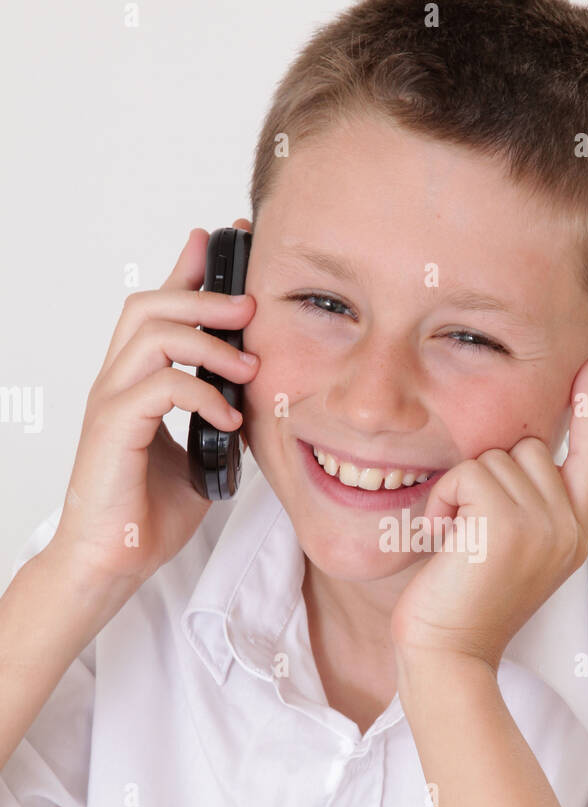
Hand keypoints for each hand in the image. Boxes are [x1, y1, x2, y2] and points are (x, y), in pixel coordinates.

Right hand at [49, 218, 258, 591]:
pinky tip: (229, 417)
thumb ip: (220, 419)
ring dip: (208, 340)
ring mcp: (110, 402)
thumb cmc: (148, 512)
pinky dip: (202, 394)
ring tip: (249, 362)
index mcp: (135, 380)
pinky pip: (159, 388)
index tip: (234, 245)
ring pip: (152, 334)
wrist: (111, 561)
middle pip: (150, 305)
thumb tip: (257, 399)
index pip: (159, 308)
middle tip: (252, 303)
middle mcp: (116, 381)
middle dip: (204, 293)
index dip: (191, 270)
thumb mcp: (201, 453)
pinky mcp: (113, 429)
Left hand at [390, 356, 587, 671]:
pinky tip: (444, 538)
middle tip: (469, 530)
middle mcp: (569, 526)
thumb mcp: (509, 551)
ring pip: (496, 457)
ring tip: (458, 539)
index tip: (587, 371)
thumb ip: (527, 507)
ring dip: (461, 492)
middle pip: (530, 447)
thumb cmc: (464, 608)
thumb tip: (518, 453)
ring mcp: (545, 523)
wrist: (449, 656)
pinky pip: (468, 472)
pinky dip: (444, 500)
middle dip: (489, 476)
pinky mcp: (509, 522)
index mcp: (574, 533)